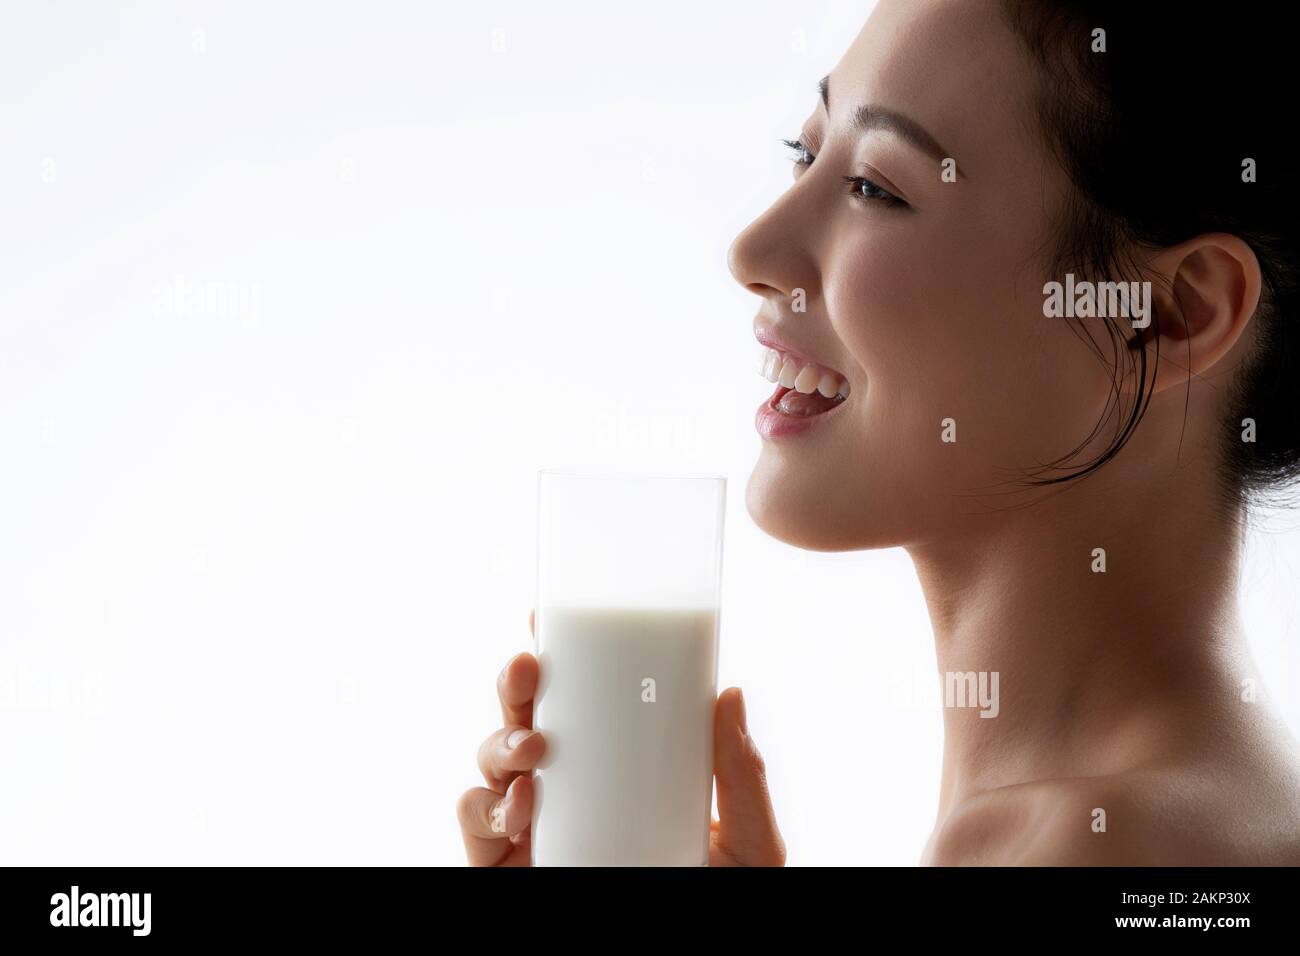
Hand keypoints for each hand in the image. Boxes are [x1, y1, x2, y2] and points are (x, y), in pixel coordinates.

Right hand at [457, 610, 785, 865]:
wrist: (689, 947)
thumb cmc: (720, 895)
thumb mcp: (748, 841)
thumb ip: (741, 776)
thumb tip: (728, 694)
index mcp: (623, 767)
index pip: (587, 701)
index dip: (565, 656)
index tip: (555, 618)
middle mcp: (572, 789)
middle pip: (528, 718)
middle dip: (518, 683)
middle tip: (532, 666)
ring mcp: (535, 828)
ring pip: (491, 764)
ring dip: (500, 740)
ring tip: (533, 750)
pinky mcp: (505, 867)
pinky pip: (473, 825)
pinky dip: (484, 806)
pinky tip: (520, 807)